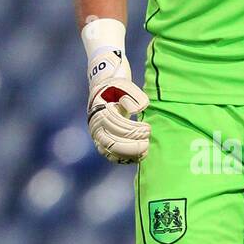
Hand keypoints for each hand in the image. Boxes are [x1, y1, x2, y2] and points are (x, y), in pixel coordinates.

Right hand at [86, 48, 150, 163]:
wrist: (105, 90)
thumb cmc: (117, 87)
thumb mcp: (125, 86)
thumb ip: (134, 95)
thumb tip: (139, 108)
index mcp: (100, 111)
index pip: (117, 126)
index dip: (134, 130)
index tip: (148, 128)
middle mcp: (96, 126)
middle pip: (112, 143)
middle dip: (131, 146)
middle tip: (147, 143)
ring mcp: (97, 135)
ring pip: (110, 151)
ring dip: (128, 154)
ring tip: (145, 151)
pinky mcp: (102, 142)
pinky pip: (111, 155)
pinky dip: (124, 158)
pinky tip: (138, 157)